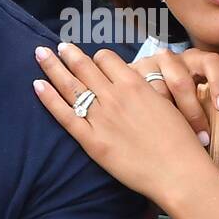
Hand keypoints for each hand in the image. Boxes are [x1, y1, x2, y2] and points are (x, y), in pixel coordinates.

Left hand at [33, 42, 218, 201]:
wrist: (178, 171)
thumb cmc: (181, 141)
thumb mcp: (167, 104)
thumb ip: (146, 91)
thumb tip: (134, 84)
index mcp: (135, 84)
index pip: (107, 59)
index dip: (98, 57)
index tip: (92, 59)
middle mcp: (114, 96)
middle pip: (84, 67)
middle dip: (68, 54)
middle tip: (58, 47)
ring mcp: (101, 118)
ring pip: (70, 85)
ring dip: (53, 66)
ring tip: (40, 53)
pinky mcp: (92, 141)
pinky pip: (65, 115)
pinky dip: (49, 98)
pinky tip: (37, 84)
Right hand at [131, 48, 218, 144]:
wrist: (144, 101)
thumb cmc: (181, 103)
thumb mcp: (203, 104)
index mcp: (194, 60)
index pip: (211, 62)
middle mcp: (170, 58)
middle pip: (181, 79)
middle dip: (192, 112)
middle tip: (202, 136)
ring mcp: (146, 66)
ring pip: (155, 88)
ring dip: (167, 117)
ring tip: (176, 138)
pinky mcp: (127, 78)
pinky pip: (135, 95)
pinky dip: (145, 113)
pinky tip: (152, 130)